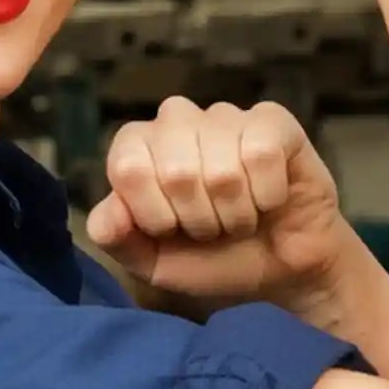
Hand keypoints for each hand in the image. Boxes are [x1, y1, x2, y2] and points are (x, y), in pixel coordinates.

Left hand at [86, 97, 348, 302]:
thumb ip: (116, 238)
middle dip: (200, 220)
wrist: (280, 272)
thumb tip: (108, 217)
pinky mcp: (272, 120)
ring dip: (237, 214)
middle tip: (214, 227)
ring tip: (242, 216)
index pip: (128, 169)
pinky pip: (262, 155)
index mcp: (136, 145)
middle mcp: (175, 119)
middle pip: (176, 171)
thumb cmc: (211, 258)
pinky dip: (268, 196)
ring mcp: (224, 116)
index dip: (155, 215)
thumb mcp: (152, 262)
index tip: (173, 229)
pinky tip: (269, 199)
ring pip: (223, 170)